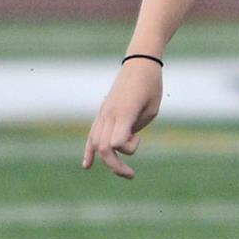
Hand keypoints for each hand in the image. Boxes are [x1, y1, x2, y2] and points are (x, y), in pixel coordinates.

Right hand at [82, 58, 161, 179]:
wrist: (139, 64)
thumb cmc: (151, 86)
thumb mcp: (152, 109)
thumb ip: (136, 126)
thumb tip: (124, 139)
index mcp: (124, 113)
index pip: (115, 142)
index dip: (126, 148)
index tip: (138, 138)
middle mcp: (109, 115)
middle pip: (103, 147)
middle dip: (116, 165)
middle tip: (131, 175)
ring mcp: (103, 113)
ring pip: (95, 143)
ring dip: (106, 161)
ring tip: (122, 172)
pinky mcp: (102, 113)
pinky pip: (92, 134)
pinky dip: (89, 151)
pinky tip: (87, 165)